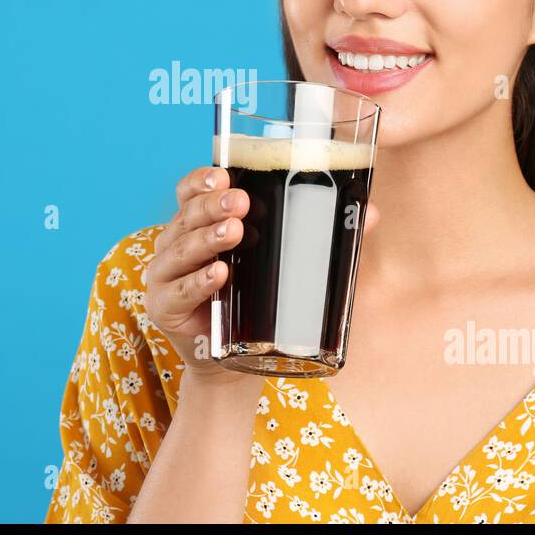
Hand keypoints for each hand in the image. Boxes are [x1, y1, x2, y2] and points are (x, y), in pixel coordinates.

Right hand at [144, 165, 379, 389]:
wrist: (235, 360)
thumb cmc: (258, 298)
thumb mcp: (285, 262)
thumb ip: (324, 236)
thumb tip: (370, 213)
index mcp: (199, 223)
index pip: (190, 191)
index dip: (201, 180)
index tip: (222, 175)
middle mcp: (176, 243)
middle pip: (187, 215)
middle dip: (212, 206)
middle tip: (240, 203)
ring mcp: (165, 275)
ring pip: (181, 249)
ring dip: (207, 239)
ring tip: (234, 232)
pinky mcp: (164, 308)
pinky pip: (178, 291)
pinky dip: (198, 282)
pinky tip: (218, 274)